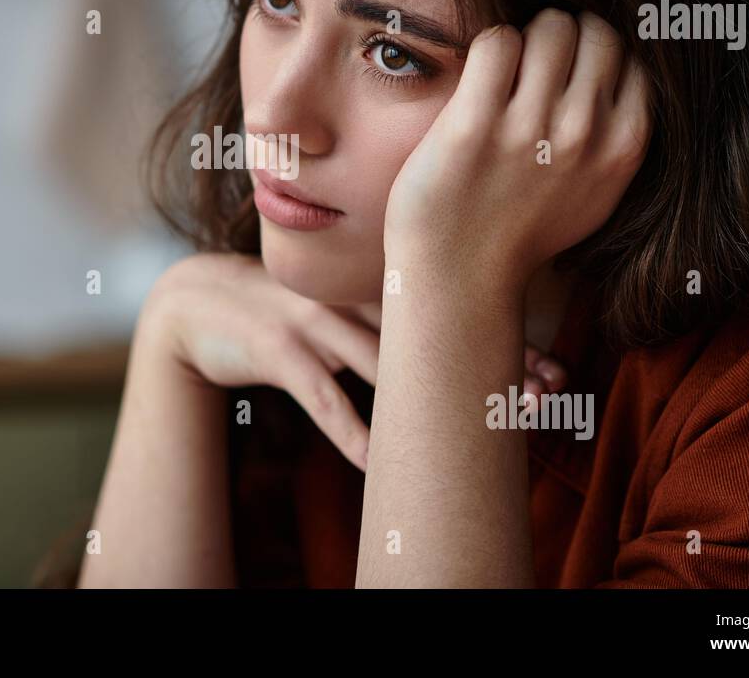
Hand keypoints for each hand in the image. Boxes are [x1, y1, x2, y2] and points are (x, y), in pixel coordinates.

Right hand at [145, 252, 568, 469]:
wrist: (195, 304)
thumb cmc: (279, 311)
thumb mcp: (334, 303)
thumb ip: (382, 316)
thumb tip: (444, 343)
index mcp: (369, 283)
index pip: (448, 306)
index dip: (500, 337)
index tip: (553, 368)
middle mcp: (349, 297)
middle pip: (430, 331)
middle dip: (488, 363)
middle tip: (544, 395)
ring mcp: (313, 321)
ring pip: (383, 365)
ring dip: (429, 401)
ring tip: (476, 435)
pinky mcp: (277, 351)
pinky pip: (323, 399)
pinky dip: (351, 433)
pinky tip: (378, 465)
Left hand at [384, 9, 650, 296]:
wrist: (461, 275)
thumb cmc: (524, 227)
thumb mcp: (598, 189)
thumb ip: (618, 130)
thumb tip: (626, 58)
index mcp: (625, 146)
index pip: (633, 52)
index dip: (597, 50)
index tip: (570, 70)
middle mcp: (585, 134)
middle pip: (595, 28)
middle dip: (565, 36)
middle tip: (534, 64)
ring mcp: (530, 129)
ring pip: (549, 26)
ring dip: (525, 38)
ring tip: (506, 72)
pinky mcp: (474, 126)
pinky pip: (497, 41)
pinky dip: (489, 47)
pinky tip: (479, 80)